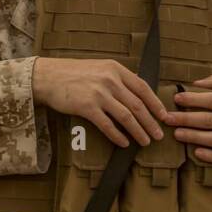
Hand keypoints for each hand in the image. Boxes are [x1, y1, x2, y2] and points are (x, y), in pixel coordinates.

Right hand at [32, 57, 167, 147]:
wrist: (47, 76)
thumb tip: (137, 93)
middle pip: (137, 105)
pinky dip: (118, 135)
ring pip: (126, 116)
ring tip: (145, 141)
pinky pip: (107, 125)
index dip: (155, 103)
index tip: (163, 116)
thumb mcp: (99, 68)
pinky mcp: (87, 107)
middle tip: (158, 135)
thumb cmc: (72, 73)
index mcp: (115, 69)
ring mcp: (98, 93)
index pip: (142, 88)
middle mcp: (110, 80)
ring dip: (138, 131)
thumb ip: (117, 78)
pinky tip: (124, 143)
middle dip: (151, 122)